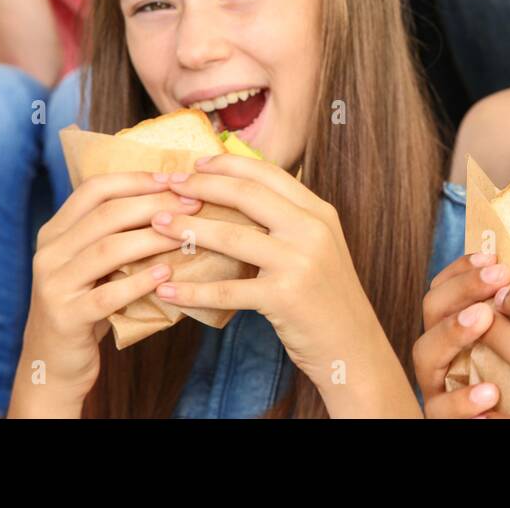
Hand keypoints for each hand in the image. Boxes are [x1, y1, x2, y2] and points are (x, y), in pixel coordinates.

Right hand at [18, 172, 201, 401]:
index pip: (94, 189)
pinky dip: (139, 282)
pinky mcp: (65, 317)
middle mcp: (49, 252)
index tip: (174, 179)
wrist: (53, 363)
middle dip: (154, 204)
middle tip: (193, 203)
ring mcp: (53, 285)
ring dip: (152, 238)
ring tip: (187, 234)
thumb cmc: (87, 305)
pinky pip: (107, 295)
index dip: (135, 180)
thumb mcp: (94, 265)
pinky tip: (167, 274)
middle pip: (106, 214)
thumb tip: (174, 201)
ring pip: (108, 249)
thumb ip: (116, 234)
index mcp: (55, 231)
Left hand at [148, 154, 394, 395]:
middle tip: (167, 184)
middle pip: (247, 194)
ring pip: (232, 236)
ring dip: (188, 228)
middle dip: (201, 185)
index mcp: (319, 212)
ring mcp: (299, 262)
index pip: (268, 173)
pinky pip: (228, 290)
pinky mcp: (284, 297)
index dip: (228, 164)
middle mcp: (312, 230)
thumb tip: (239, 195)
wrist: (353, 346)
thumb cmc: (327, 296)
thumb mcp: (319, 246)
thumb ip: (288, 221)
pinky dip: (193, 290)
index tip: (195, 163)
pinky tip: (167, 289)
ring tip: (157, 225)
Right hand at [412, 252, 509, 417]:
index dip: (463, 269)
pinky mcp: (443, 418)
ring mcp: (436, 384)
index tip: (492, 256)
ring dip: (453, 331)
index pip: (445, 287)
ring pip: (425, 353)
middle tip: (499, 277)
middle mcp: (440, 352)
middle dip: (463, 288)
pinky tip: (490, 393)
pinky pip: (441, 410)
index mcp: (454, 328)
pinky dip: (462, 401)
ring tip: (483, 319)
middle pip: (431, 309)